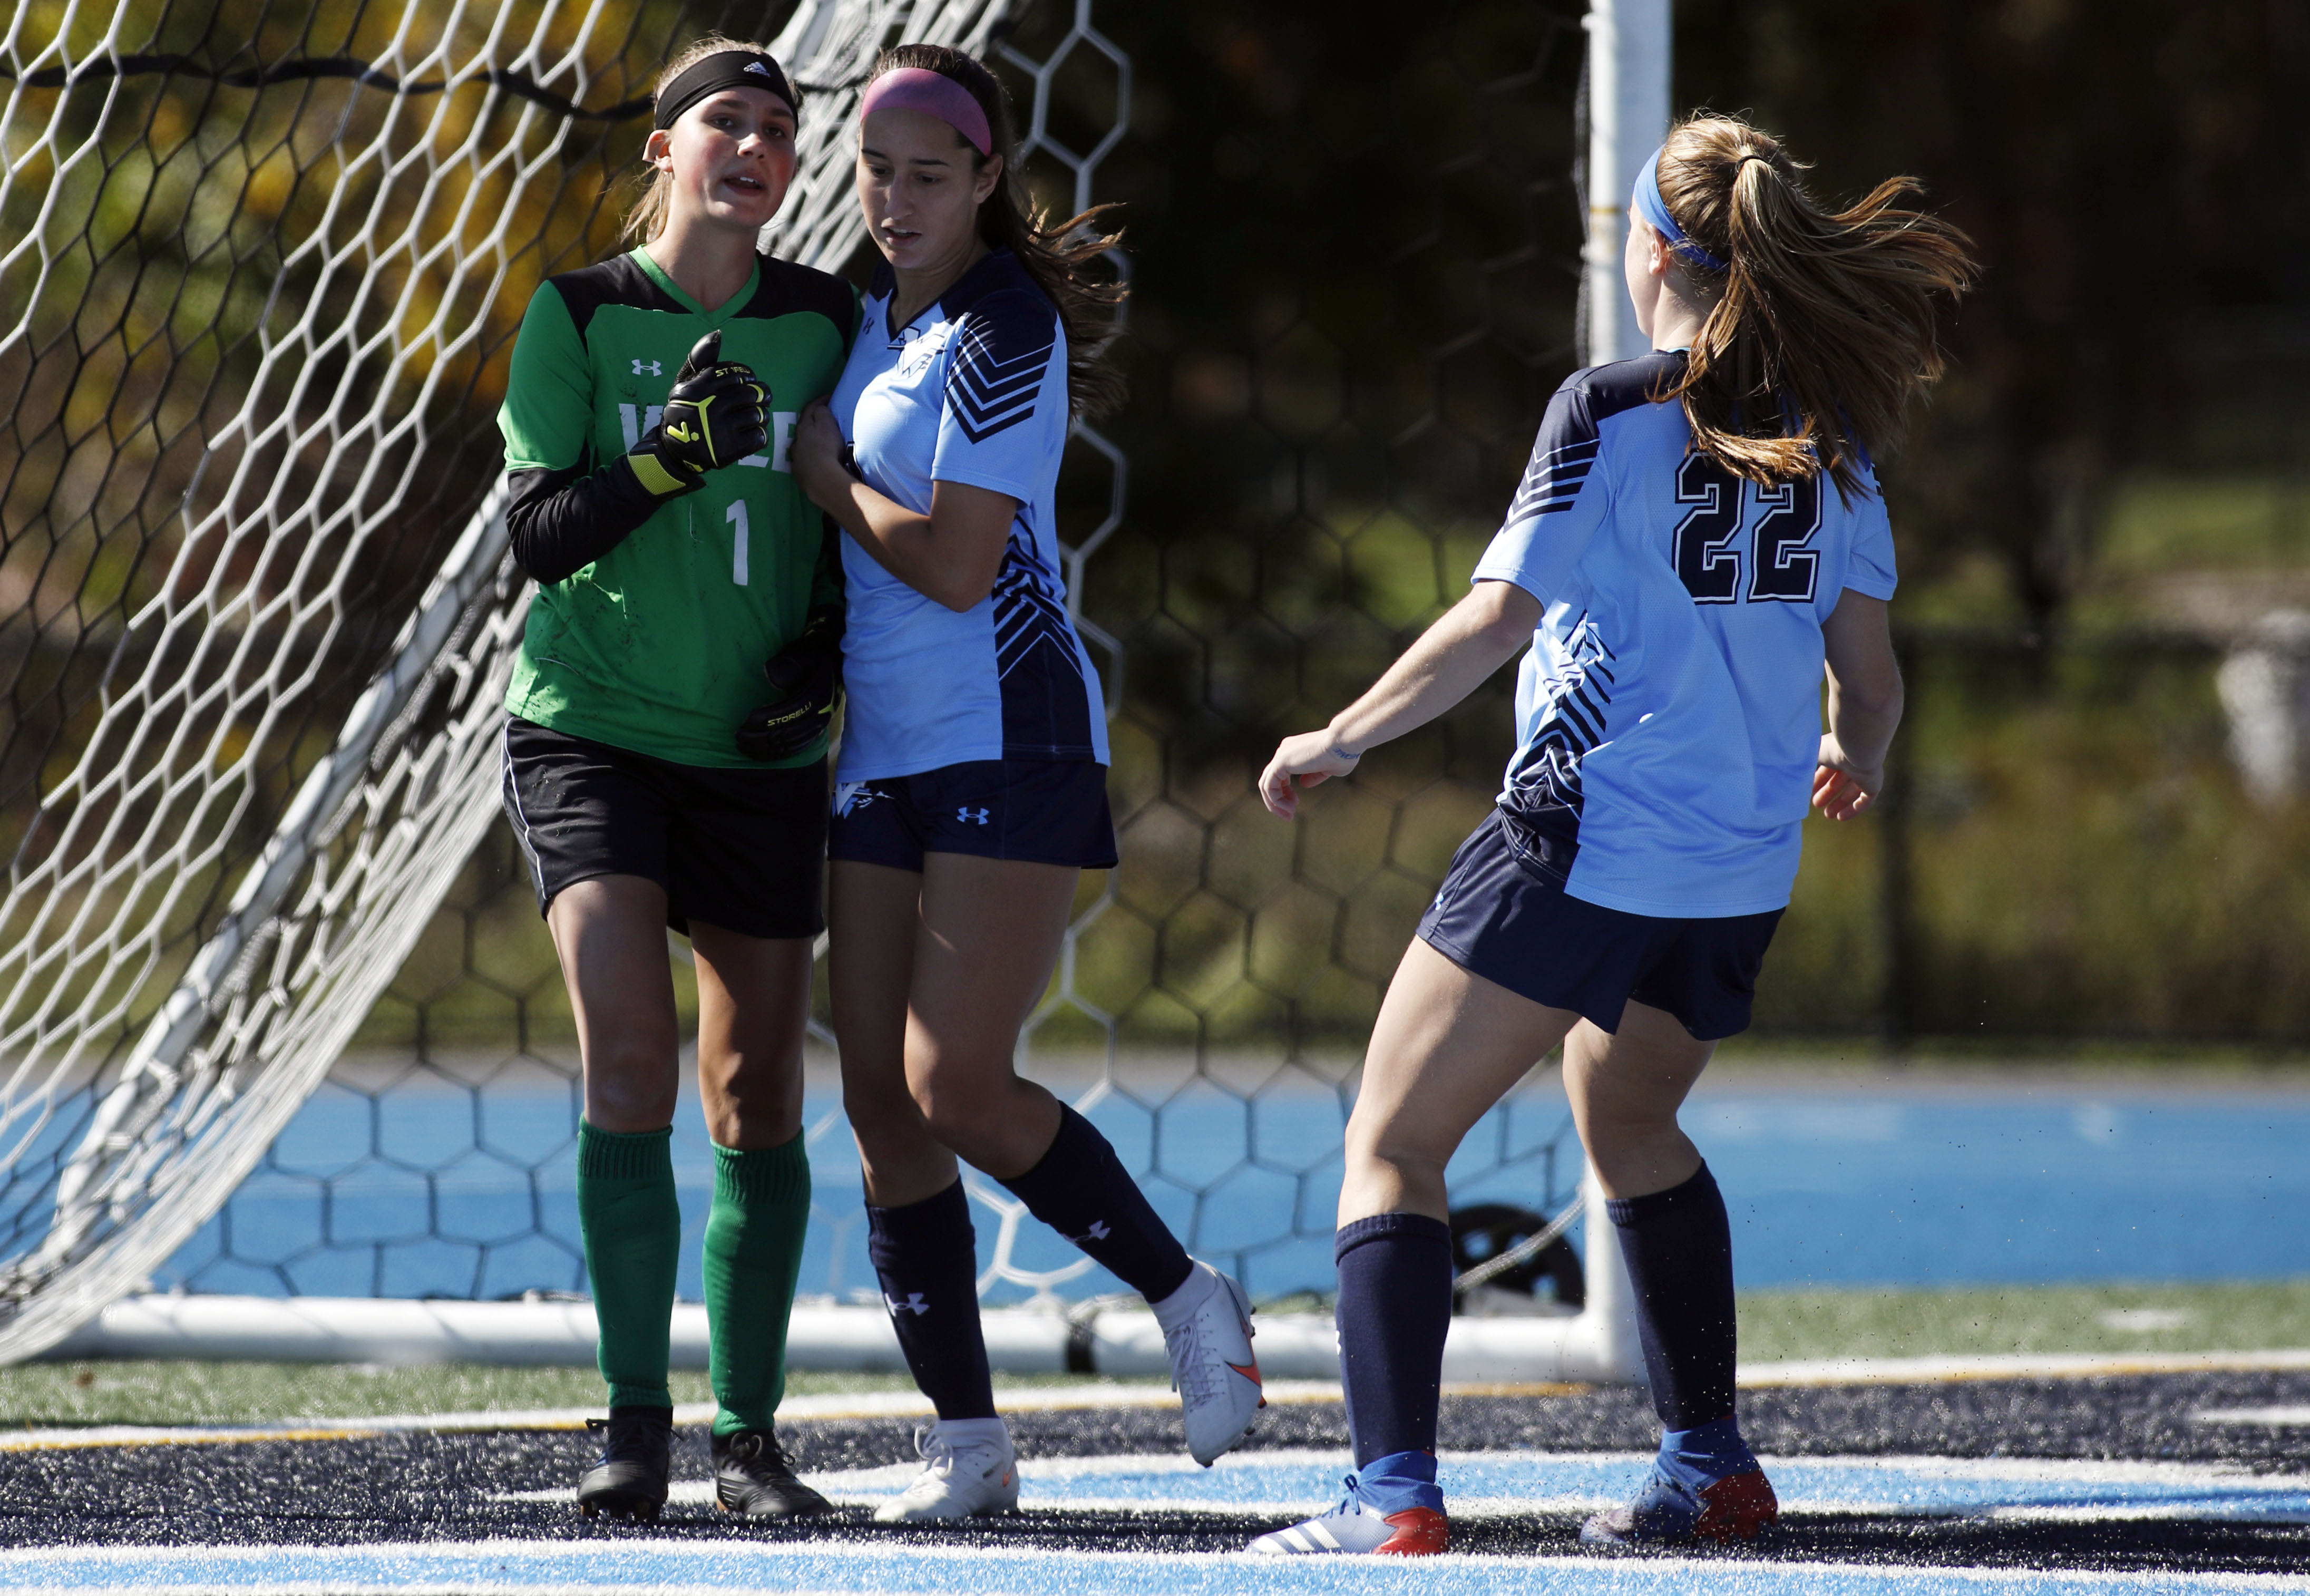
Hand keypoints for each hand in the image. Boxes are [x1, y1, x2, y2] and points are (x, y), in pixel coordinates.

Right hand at [629, 331, 768, 495]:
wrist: (675, 449)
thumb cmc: (686, 410)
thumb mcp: (686, 382)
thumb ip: (701, 358)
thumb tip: (717, 334)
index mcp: (701, 387)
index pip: (739, 374)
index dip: (748, 377)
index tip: (746, 382)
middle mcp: (711, 406)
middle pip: (753, 393)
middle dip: (759, 395)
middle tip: (757, 399)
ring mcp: (721, 430)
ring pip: (759, 415)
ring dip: (759, 416)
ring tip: (751, 417)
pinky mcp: (730, 450)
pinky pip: (760, 437)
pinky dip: (758, 434)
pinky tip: (748, 433)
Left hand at [737, 605, 842, 760]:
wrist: (832, 668)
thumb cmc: (812, 659)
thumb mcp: (802, 655)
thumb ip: (788, 665)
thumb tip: (771, 678)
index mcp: (818, 696)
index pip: (791, 712)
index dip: (768, 719)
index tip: (746, 721)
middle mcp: (820, 715)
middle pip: (788, 733)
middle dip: (761, 737)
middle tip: (738, 737)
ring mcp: (819, 727)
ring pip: (790, 745)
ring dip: (765, 749)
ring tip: (743, 746)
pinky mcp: (815, 734)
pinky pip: (795, 749)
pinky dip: (777, 754)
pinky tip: (760, 754)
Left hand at [791, 399, 853, 511]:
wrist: (822, 480)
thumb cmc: (827, 448)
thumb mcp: (828, 424)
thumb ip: (822, 413)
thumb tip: (819, 408)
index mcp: (803, 427)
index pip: (810, 409)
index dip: (820, 401)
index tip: (829, 397)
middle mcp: (796, 442)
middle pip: (804, 429)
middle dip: (813, 423)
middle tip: (825, 421)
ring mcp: (796, 459)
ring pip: (802, 446)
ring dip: (810, 443)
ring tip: (821, 444)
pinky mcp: (800, 475)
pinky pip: (805, 462)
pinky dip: (810, 458)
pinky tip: (816, 462)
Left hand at [1259, 728, 1359, 818]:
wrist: (1343, 744)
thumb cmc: (1342, 755)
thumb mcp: (1328, 769)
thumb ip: (1314, 776)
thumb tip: (1303, 784)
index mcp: (1293, 750)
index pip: (1279, 774)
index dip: (1284, 792)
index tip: (1296, 804)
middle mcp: (1284, 751)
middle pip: (1269, 780)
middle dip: (1277, 800)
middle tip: (1289, 815)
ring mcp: (1281, 755)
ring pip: (1266, 784)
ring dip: (1275, 804)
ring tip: (1289, 815)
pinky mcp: (1280, 762)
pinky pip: (1269, 786)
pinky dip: (1276, 800)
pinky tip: (1289, 808)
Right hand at [1812, 733, 1883, 820]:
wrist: (1857, 745)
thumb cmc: (1832, 747)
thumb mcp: (1811, 755)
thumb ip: (1804, 764)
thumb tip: (1793, 773)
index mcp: (1838, 751)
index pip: (1829, 768)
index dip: (1818, 780)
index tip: (1808, 790)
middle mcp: (1853, 760)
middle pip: (1840, 780)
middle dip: (1828, 793)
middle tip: (1816, 805)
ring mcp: (1865, 772)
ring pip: (1853, 791)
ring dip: (1840, 803)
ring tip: (1828, 815)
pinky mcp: (1874, 783)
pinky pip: (1865, 800)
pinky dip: (1853, 809)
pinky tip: (1841, 818)